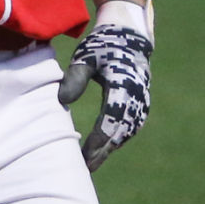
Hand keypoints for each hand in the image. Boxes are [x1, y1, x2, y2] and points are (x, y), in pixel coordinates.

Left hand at [58, 7, 151, 172]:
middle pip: (120, 132)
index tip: (83, 157)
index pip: (110, 121)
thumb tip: (62, 101)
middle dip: (102, 151)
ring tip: (92, 163)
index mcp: (123, 86)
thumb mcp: (85, 57)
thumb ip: (75, 78)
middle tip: (85, 168)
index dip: (97, 142)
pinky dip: (118, 138)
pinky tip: (105, 148)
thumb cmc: (103, 45)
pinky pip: (131, 126)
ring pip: (127, 131)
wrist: (129, 35)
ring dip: (111, 147)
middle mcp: (136, 97)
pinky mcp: (141, 102)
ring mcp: (142, 101)